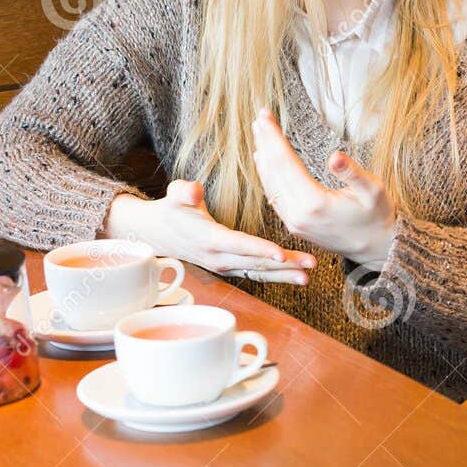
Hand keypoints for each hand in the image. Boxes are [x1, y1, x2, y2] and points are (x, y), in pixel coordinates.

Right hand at [103, 179, 315, 283]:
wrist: (157, 232)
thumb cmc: (171, 209)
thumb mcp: (174, 195)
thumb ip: (184, 192)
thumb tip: (194, 191)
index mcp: (210, 238)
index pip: (239, 245)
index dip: (260, 249)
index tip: (281, 253)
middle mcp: (219, 257)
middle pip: (256, 263)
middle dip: (284, 265)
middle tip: (310, 265)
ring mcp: (225, 265)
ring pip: (259, 272)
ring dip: (284, 275)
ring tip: (308, 275)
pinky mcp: (230, 267)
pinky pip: (255, 274)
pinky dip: (275, 276)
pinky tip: (295, 275)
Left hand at [251, 108, 396, 266]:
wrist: (375, 248)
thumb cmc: (376, 216)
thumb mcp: (373, 190)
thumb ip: (352, 173)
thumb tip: (335, 156)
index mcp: (315, 203)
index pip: (286, 162)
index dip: (274, 137)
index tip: (266, 116)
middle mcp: (298, 214)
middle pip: (274, 171)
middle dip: (265, 142)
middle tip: (259, 117)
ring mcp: (293, 222)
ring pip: (270, 183)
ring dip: (263, 156)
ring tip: (259, 133)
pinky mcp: (294, 225)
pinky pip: (274, 196)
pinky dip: (267, 175)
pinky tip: (264, 161)